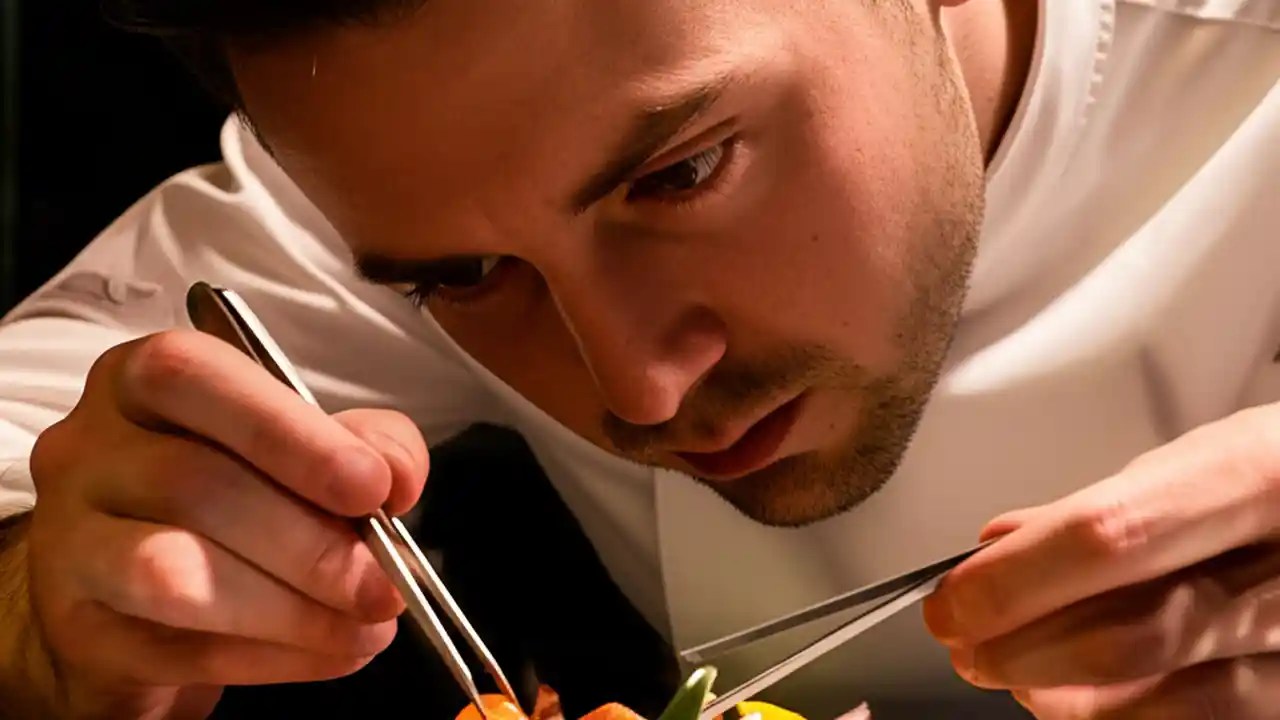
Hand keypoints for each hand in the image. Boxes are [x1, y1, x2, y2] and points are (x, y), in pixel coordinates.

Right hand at [22, 329, 427, 717]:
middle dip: (312, 544)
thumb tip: (396, 475)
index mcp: (142, 381)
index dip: (289, 433)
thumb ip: (365, 443)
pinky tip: (333, 652)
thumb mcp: (304, 452)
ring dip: (291, 608)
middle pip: (194, 485)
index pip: (193, 377)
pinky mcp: (79, 629)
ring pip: (172, 572)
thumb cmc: (234, 502)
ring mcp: (68, 542)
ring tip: (367, 624)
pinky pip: (177, 648)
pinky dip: (272, 657)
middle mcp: (88, 450)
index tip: (373, 487)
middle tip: (385, 584)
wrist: (142, 600)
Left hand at [923, 404, 1279, 718]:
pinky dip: (1123, 716)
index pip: (1115, 536)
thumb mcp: (1203, 460)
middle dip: (1025, 645)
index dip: (1018, 578)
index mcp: (1263, 473)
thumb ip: (1102, 507)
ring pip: (1168, 690)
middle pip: (1137, 628)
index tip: (952, 598)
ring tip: (1004, 670)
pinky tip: (1070, 700)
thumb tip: (997, 543)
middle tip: (962, 641)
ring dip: (1062, 690)